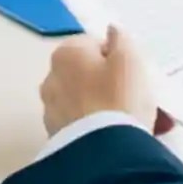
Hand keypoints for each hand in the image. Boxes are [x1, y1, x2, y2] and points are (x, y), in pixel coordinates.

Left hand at [40, 26, 160, 137]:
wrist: (104, 152)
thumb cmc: (119, 98)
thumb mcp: (130, 60)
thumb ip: (121, 38)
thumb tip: (113, 31)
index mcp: (66, 53)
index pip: (93, 44)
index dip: (116, 55)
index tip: (130, 71)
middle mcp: (51, 78)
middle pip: (85, 71)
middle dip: (106, 80)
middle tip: (131, 93)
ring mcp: (51, 109)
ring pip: (82, 98)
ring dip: (101, 103)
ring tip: (126, 117)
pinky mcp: (55, 136)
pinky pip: (79, 122)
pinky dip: (94, 124)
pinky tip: (113, 132)